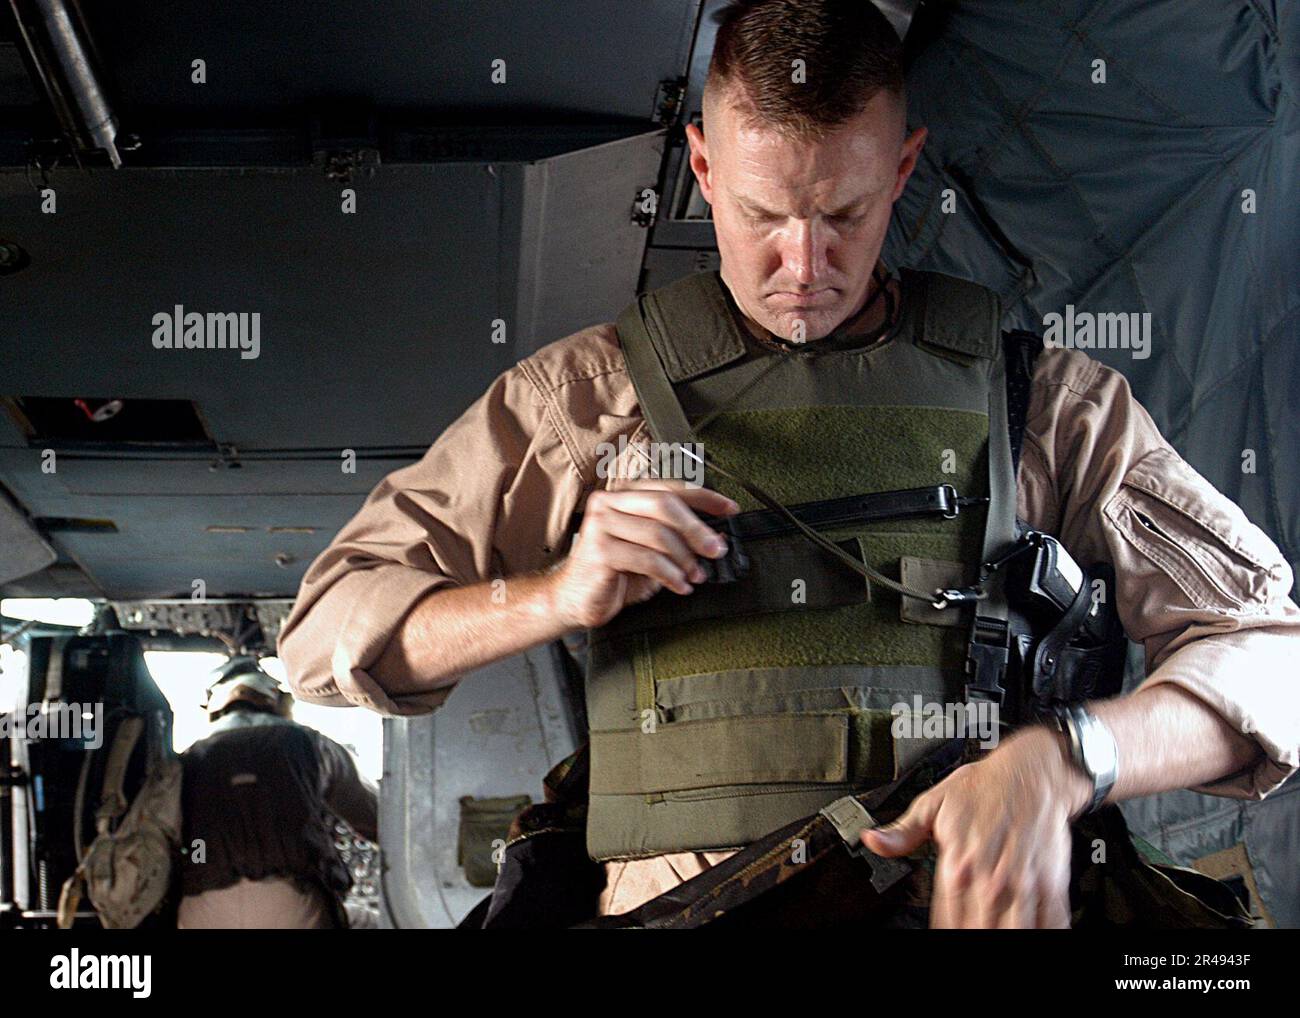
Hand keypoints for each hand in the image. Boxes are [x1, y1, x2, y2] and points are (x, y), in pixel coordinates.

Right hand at [548, 478, 739, 629]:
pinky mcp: (599, 550)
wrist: (576, 599)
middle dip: (697, 529)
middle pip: (665, 505)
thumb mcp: (653, 551)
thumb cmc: (615, 574)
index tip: (730, 510)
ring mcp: (601, 524)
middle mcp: (610, 503)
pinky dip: (670, 575)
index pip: (671, 488)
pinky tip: (679, 585)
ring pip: (658, 533)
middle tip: (715, 550)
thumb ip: (679, 539)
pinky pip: (647, 559)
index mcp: (624, 495)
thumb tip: (715, 538)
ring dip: (685, 558)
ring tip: (695, 575)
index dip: (705, 497)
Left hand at [861, 727, 1092, 927]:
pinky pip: (1051, 920)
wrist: (1031, 772)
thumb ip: (902, 832)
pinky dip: (1042, 929)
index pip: (947, 919)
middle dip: (974, 934)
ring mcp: (1022, 884)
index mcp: (958, 864)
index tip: (946, 933)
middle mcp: (989, 879)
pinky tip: (1034, 932)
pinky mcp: (1051, 883)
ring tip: (997, 934)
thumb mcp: (932, 803)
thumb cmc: (984, 786)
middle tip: (970, 933)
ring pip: (1015, 930)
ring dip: (1006, 936)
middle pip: (979, 930)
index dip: (947, 930)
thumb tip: (871, 841)